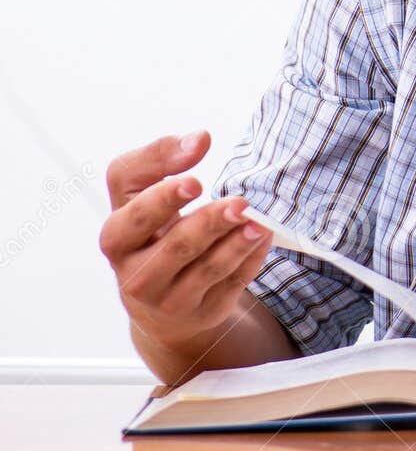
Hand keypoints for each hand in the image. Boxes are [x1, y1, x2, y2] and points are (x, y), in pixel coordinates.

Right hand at [99, 130, 273, 353]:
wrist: (160, 298)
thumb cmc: (149, 231)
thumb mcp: (138, 194)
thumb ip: (156, 160)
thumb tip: (197, 139)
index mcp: (117, 241)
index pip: (134, 220)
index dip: (164, 201)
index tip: (196, 180)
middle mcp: (138, 277)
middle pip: (177, 246)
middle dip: (210, 222)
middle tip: (238, 202)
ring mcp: (171, 300)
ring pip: (208, 269)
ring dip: (238, 241)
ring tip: (258, 219)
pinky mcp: (204, 311)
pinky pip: (233, 283)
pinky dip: (251, 257)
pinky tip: (262, 235)